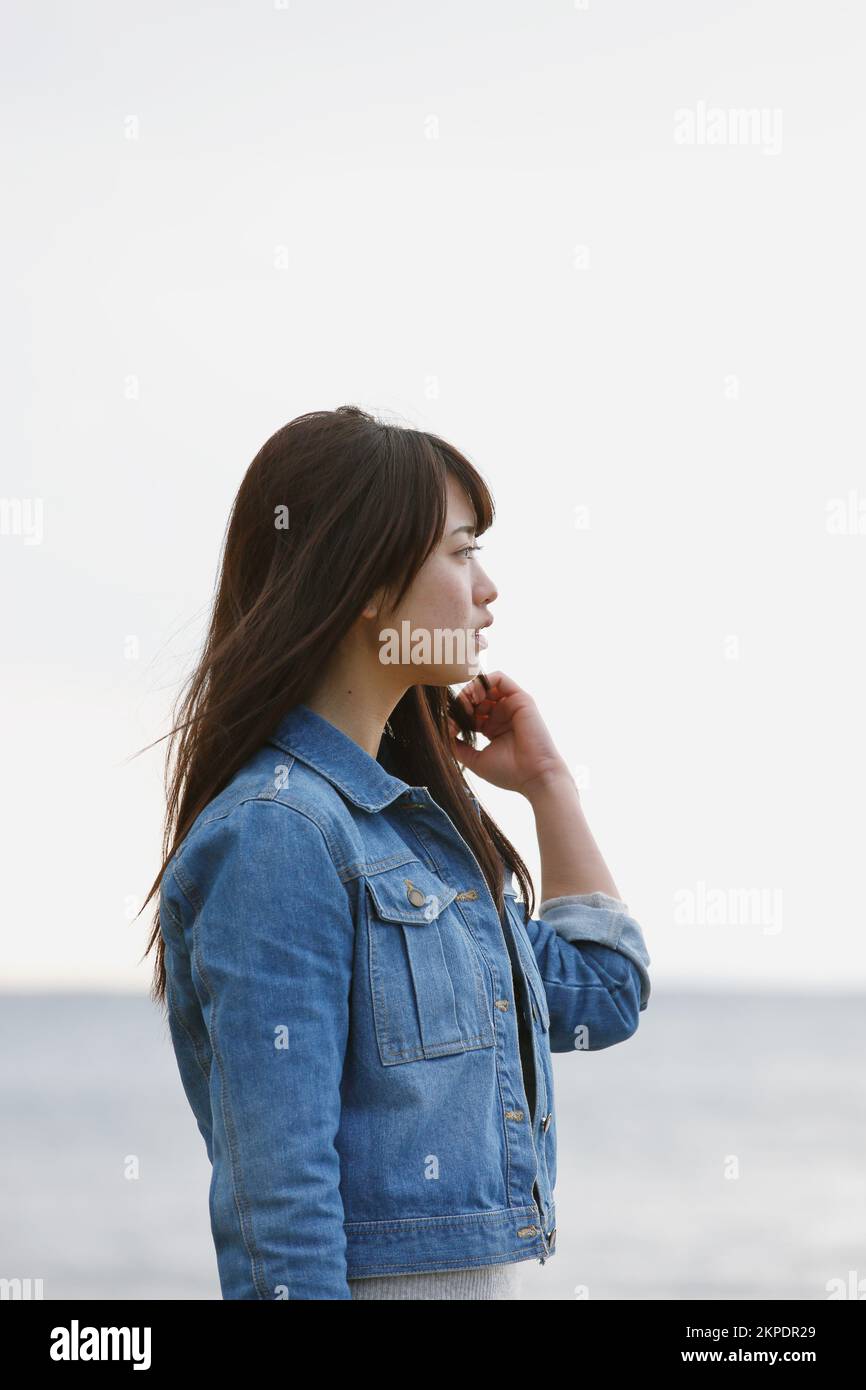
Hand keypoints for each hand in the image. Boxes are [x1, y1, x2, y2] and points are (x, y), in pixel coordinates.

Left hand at [447, 670, 571, 797]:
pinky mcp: (520, 698)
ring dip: (470, 690)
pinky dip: (484, 682)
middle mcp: (501, 715)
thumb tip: (442, 732)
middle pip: (474, 697)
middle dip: (461, 702)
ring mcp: (510, 706)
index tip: (448, 726)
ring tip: (466, 704)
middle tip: (456, 712)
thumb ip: (457, 746)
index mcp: (492, 729)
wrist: (535, 776)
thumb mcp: (475, 760)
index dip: (456, 715)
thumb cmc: (509, 772)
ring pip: (484, 686)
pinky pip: (499, 678)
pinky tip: (476, 696)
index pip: (469, 712)